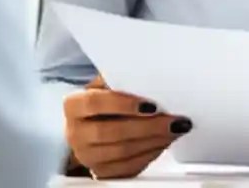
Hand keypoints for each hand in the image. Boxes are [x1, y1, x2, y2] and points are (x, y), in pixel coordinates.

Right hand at [63, 75, 192, 179]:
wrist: (95, 122)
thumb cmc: (107, 98)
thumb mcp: (109, 83)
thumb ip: (124, 81)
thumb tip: (154, 77)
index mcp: (74, 106)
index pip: (94, 103)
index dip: (123, 104)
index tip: (151, 104)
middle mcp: (75, 133)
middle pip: (110, 132)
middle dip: (147, 126)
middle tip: (173, 120)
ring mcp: (87, 156)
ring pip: (122, 152)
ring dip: (153, 140)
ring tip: (174, 129)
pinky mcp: (102, 171)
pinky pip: (128, 167)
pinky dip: (150, 154)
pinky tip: (164, 142)